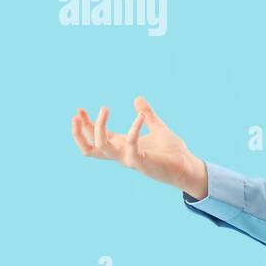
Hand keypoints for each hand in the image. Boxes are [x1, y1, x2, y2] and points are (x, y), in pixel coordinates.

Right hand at [70, 96, 206, 196]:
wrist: (188, 167)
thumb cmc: (172, 152)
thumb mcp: (157, 128)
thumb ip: (147, 115)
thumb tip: (137, 99)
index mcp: (123, 147)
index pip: (96, 138)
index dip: (85, 125)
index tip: (80, 110)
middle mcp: (122, 154)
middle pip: (90, 148)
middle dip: (80, 132)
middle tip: (77, 114)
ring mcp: (129, 159)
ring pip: (101, 147)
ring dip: (98, 127)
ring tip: (104, 108)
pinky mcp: (141, 162)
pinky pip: (130, 144)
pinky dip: (133, 129)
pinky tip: (140, 116)